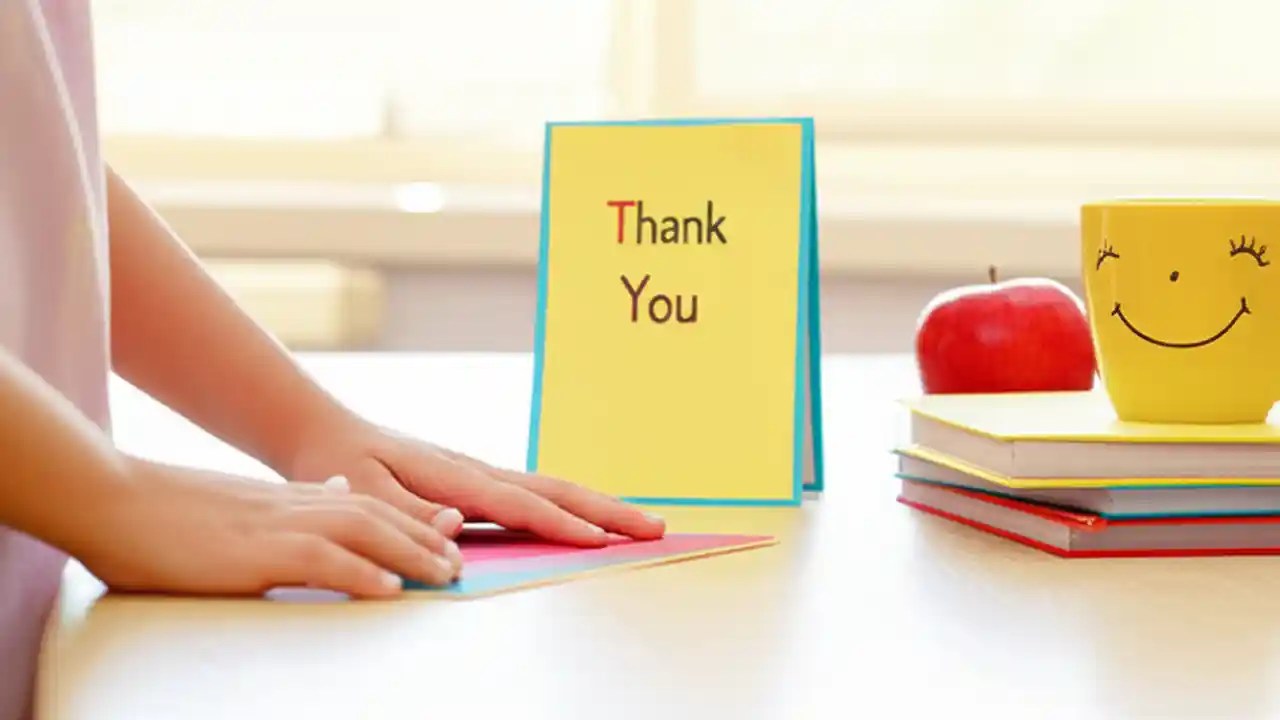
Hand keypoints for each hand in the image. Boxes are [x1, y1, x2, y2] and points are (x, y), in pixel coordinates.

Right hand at [76, 457, 462, 597]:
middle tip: (459, 562)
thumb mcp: (238, 504)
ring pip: (362, 532)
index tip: (443, 535)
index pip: (363, 504)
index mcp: (286, 499)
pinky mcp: (254, 550)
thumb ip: (288, 504)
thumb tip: (335, 491)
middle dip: (423, 539)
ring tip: (445, 576)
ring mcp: (275, 524)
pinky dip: (360, 574)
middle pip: (376, 515)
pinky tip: (389, 591)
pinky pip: (320, 559)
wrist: (111, 497)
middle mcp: (291, 505)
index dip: (408, 521)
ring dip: (410, 554)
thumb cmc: (163, 511)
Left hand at [288, 420, 665, 546]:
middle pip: (556, 488)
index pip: (518, 503)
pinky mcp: (479, 480)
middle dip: (608, 509)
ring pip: (554, 487)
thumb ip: (407, 512)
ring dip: (600, 506)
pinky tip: (593, 520)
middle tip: (656, 527)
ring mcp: (481, 472)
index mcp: (452, 475)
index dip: (560, 524)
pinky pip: (537, 493)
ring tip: (643, 524)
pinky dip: (574, 505)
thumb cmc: (337, 466)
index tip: (601, 541)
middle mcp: (476, 469)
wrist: (325, 432)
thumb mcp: (357, 493)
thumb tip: (458, 526)